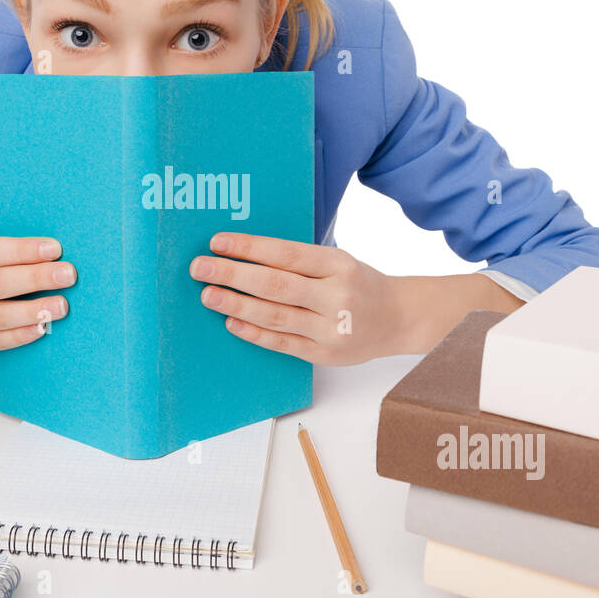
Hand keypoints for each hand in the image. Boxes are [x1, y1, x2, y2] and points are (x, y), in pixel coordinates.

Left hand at [189, 232, 414, 365]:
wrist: (398, 318)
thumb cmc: (359, 283)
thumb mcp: (338, 260)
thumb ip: (299, 259)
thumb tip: (244, 254)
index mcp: (339, 264)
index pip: (286, 254)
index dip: (248, 248)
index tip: (217, 242)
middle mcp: (337, 296)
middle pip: (275, 285)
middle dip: (233, 275)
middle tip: (200, 268)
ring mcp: (330, 329)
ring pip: (275, 316)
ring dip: (236, 305)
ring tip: (208, 295)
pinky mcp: (324, 354)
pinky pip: (282, 343)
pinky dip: (254, 333)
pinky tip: (231, 322)